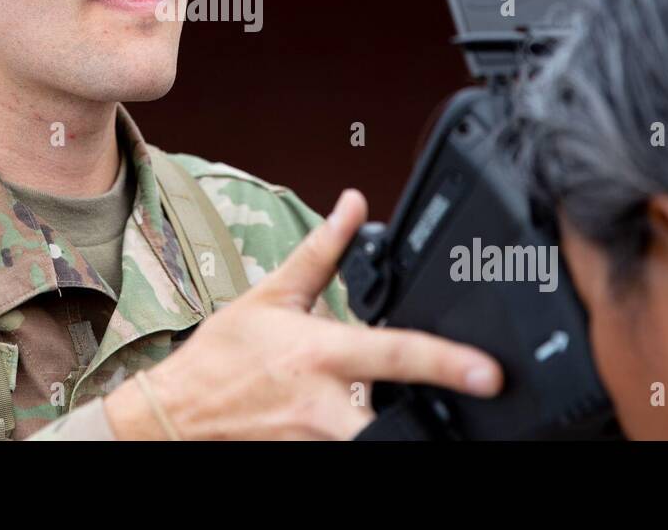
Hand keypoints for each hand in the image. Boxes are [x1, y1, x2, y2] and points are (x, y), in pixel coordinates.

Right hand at [103, 188, 503, 438]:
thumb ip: (323, 251)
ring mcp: (317, 440)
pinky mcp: (308, 461)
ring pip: (376, 441)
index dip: (448, 364)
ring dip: (392, 425)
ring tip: (400, 405)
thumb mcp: (272, 295)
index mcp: (321, 352)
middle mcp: (324, 403)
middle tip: (464, 401)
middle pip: (399, 424)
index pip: (396, 354)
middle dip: (433, 420)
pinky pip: (351, 449)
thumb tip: (353, 206)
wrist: (176, 415)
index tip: (491, 373)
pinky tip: (358, 418)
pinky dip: (361, 434)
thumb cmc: (223, 356)